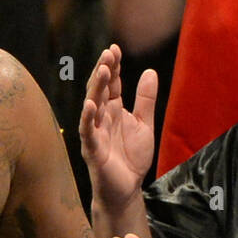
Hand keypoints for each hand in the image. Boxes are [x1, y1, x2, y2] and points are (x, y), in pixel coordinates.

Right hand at [79, 45, 155, 210]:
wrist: (127, 189)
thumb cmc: (131, 157)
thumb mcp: (144, 124)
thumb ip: (145, 100)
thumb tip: (149, 71)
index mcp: (112, 110)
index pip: (111, 83)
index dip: (113, 66)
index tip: (115, 48)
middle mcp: (100, 117)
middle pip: (99, 89)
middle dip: (103, 70)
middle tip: (109, 52)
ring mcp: (94, 132)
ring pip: (92, 105)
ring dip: (96, 88)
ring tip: (102, 69)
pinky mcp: (92, 149)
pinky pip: (88, 131)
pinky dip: (88, 117)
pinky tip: (91, 104)